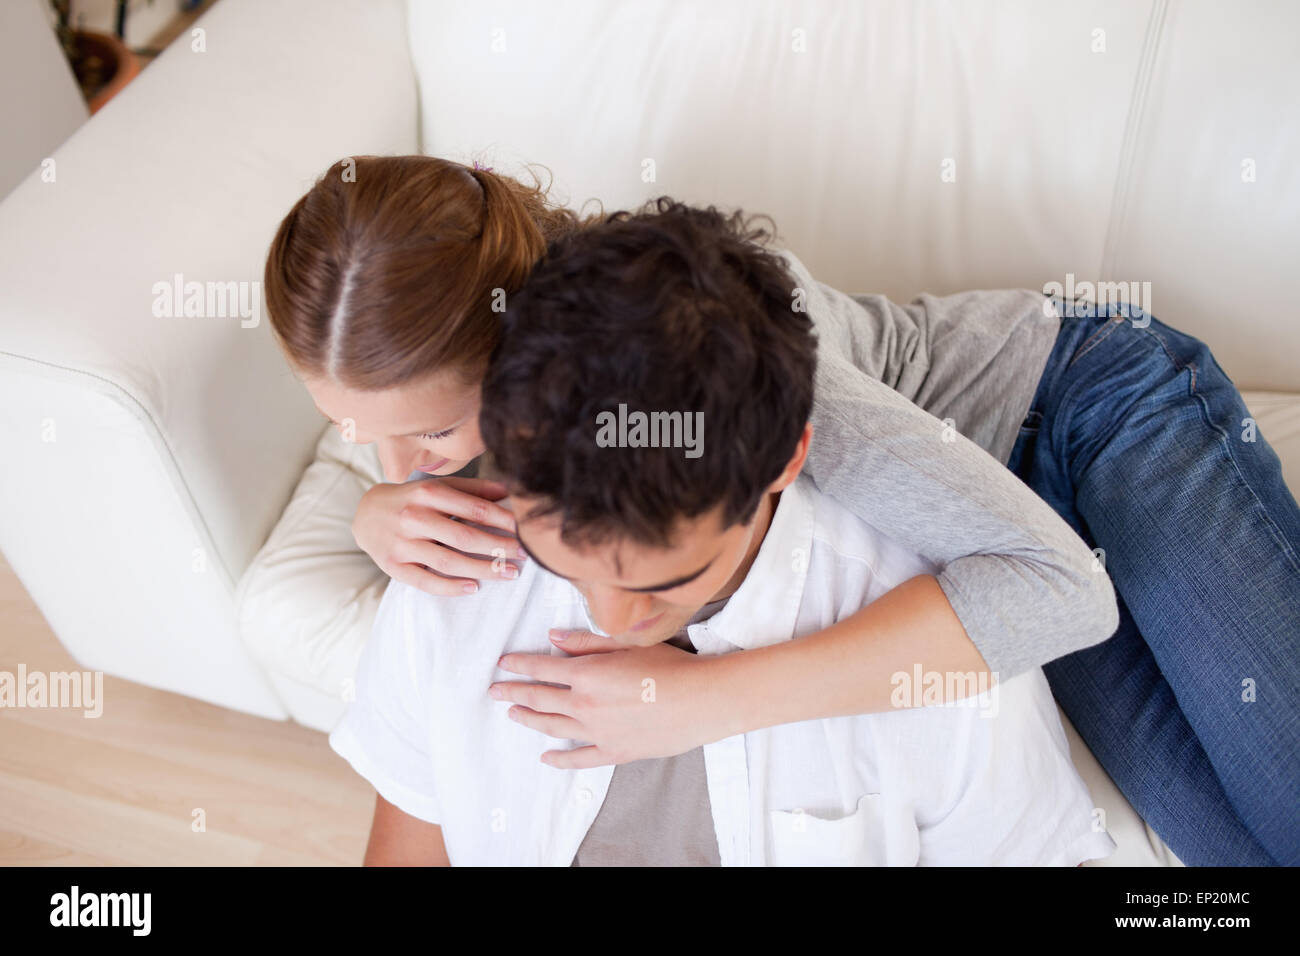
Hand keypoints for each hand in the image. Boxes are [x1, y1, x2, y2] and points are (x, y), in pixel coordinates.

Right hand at [352, 476, 524, 595]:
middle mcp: (413, 517)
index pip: (473, 509)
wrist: (365, 513)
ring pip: (448, 561)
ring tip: (509, 574)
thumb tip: (509, 492)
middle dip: (498, 547)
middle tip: (524, 555)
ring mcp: (401, 544)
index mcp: (428, 493)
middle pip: (464, 537)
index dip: (503, 521)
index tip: (525, 530)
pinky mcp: (393, 566)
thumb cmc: (411, 499)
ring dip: (482, 570)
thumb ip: (473, 489)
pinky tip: (473, 588)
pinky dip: (450, 587)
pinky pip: (425, 581)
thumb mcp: (438, 487)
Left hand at [490, 630, 727, 767]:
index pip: (542, 668)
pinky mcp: (614, 752)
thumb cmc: (669, 667)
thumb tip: (553, 636)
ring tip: (513, 714)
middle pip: (539, 698)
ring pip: (552, 727)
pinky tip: (546, 757)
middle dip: (514, 692)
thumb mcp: (627, 644)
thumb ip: (586, 642)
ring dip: (529, 720)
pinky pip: (579, 759)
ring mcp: (597, 732)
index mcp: (586, 674)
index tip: (503, 664)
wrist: (700, 702)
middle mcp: (584, 705)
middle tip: (495, 691)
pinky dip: (560, 760)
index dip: (519, 665)